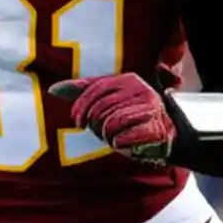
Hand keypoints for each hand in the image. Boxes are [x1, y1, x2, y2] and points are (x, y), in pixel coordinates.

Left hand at [48, 72, 175, 165]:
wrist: (168, 138)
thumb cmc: (131, 118)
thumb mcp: (109, 101)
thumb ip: (83, 92)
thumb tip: (53, 89)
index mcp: (128, 79)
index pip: (97, 89)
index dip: (82, 106)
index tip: (77, 121)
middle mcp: (141, 90)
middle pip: (102, 107)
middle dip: (94, 124)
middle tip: (99, 132)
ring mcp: (151, 108)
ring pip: (112, 123)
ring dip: (107, 135)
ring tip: (112, 137)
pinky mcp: (156, 128)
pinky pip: (125, 136)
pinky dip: (118, 143)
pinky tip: (121, 143)